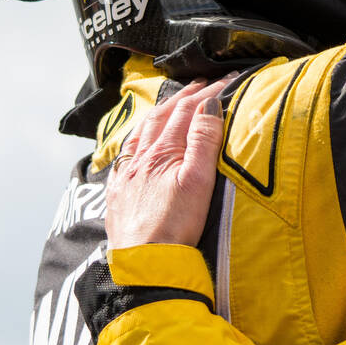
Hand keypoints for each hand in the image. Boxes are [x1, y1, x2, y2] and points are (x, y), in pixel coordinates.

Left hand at [104, 74, 233, 249]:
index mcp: (163, 152)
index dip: (208, 93)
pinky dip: (135, 141)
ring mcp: (126, 176)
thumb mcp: (198, 181)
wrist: (145, 264)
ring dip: (159, 114)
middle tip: (202, 84)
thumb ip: (203, 140)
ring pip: (141, 133)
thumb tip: (208, 104)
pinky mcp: (117, 194)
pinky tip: (136, 145)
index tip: (228, 80)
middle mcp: (140, 158)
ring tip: (172, 105)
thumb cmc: (174, 227)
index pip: (188, 112)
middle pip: (163, 117)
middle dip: (184, 97)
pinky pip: (123, 157)